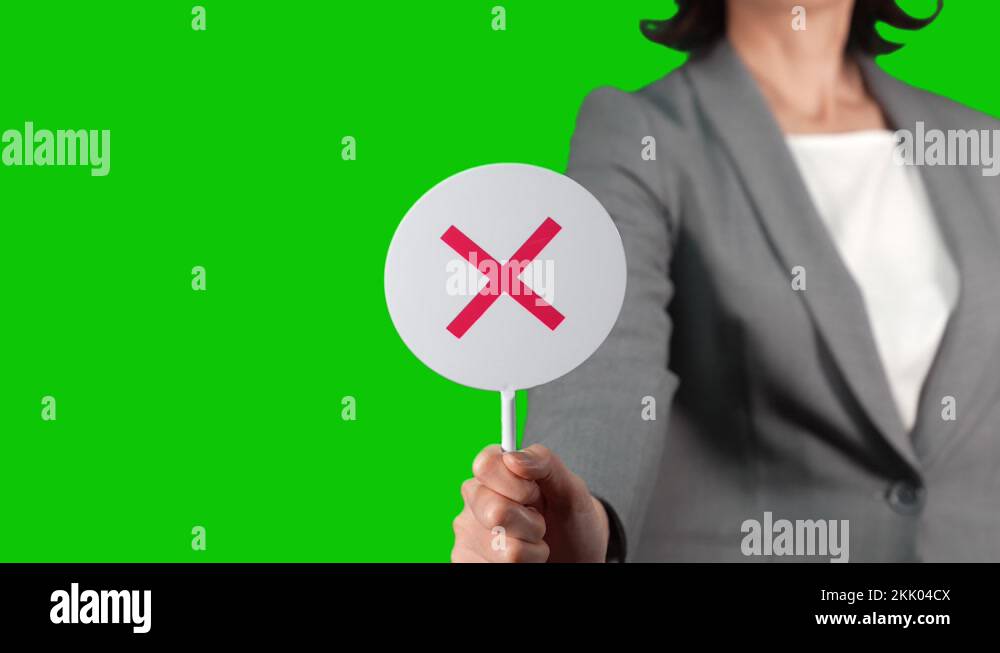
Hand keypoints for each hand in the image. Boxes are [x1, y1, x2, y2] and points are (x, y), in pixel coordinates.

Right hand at [451, 443, 609, 562]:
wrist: (573, 557)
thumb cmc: (570, 521)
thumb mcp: (571, 488)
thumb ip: (545, 462)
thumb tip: (512, 457)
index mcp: (494, 472)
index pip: (486, 465)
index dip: (516, 483)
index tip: (535, 494)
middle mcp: (474, 500)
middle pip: (495, 511)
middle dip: (531, 522)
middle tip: (539, 522)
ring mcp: (468, 533)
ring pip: (505, 549)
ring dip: (531, 550)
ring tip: (534, 543)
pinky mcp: (468, 562)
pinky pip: (501, 569)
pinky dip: (525, 565)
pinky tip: (523, 560)